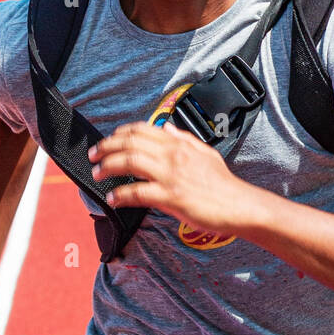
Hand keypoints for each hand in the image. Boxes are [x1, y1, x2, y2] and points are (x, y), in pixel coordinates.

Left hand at [88, 122, 251, 234]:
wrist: (239, 205)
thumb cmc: (224, 185)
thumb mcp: (205, 153)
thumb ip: (185, 139)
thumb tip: (168, 129)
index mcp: (179, 144)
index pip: (142, 130)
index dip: (120, 133)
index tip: (109, 140)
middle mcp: (172, 155)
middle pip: (130, 142)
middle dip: (106, 147)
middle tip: (94, 155)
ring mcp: (171, 175)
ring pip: (130, 162)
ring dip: (108, 166)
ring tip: (97, 173)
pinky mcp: (171, 197)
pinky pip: (138, 192)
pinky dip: (121, 194)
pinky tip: (112, 198)